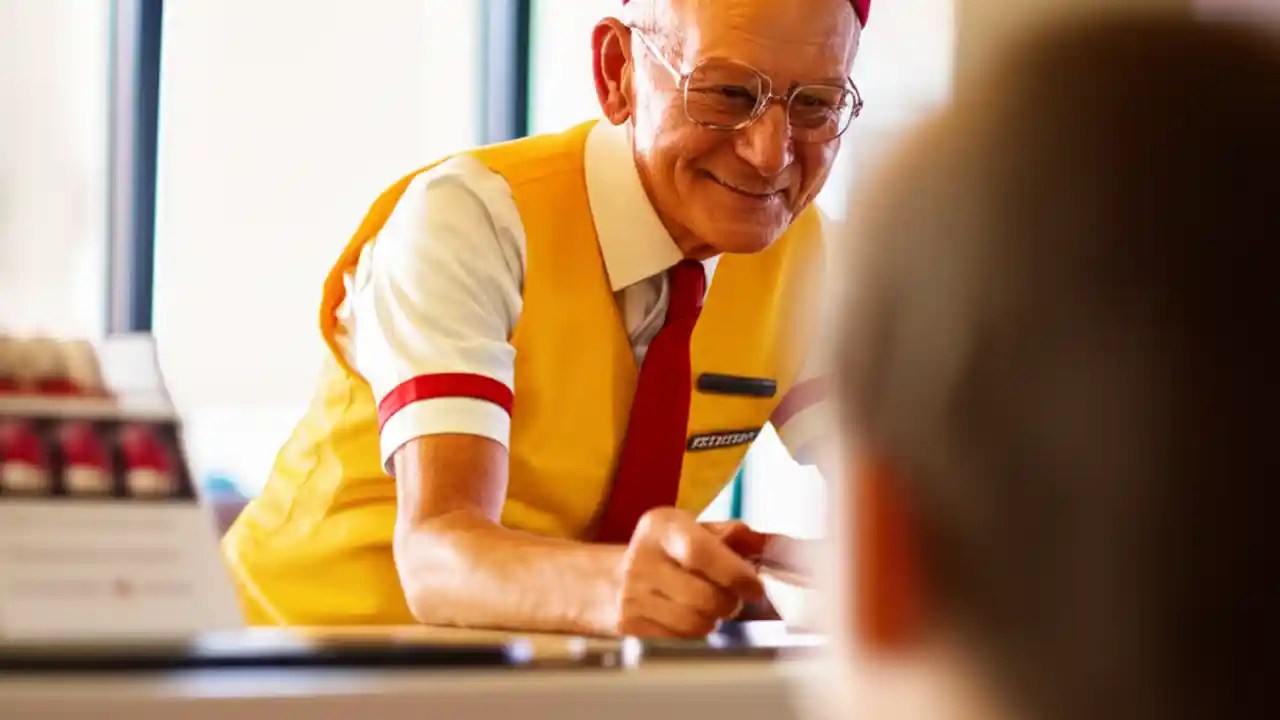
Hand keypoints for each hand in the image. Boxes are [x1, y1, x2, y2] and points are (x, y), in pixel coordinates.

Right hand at [608, 508, 765, 637]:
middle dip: (729, 602)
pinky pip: (680, 639)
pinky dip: (693, 632)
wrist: (606, 580)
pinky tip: (685, 616)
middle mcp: (642, 558)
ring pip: (695, 623)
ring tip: (706, 605)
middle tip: (731, 597)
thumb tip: (774, 546)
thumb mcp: (692, 531)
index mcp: (661, 526)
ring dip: (712, 619)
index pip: (700, 552)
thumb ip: (735, 537)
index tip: (754, 587)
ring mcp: (631, 594)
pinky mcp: (629, 625)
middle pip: (704, 596)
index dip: (735, 574)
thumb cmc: (663, 553)